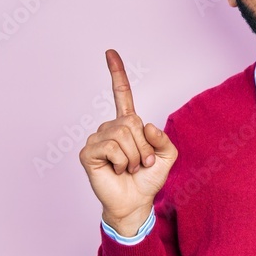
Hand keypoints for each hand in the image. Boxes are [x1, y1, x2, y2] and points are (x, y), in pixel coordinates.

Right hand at [78, 49, 177, 235]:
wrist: (136, 202)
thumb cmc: (148, 179)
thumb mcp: (167, 157)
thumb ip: (164, 140)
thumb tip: (147, 126)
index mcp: (127, 125)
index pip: (121, 95)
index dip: (117, 74)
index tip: (110, 52)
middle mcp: (110, 128)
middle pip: (132, 121)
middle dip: (144, 146)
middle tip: (141, 163)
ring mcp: (97, 139)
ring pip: (123, 134)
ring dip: (135, 156)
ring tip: (130, 168)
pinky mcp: (88, 152)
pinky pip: (112, 146)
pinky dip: (122, 161)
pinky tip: (117, 170)